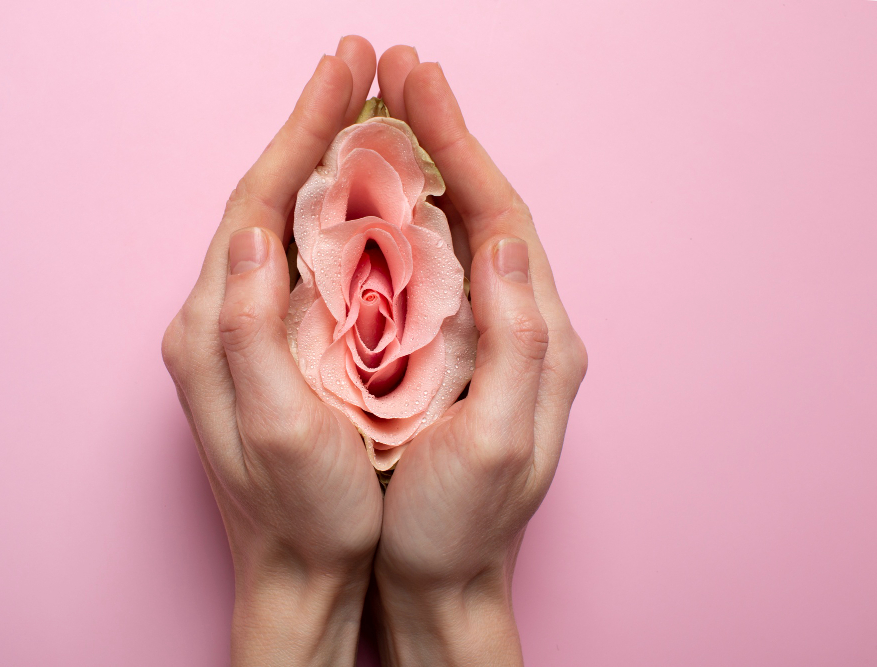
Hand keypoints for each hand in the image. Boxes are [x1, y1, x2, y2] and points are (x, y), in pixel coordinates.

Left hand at [161, 37, 383, 666]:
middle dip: (311, 129)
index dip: (300, 135)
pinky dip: (332, 213)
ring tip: (365, 113)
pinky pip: (301, 260)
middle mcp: (218, 318)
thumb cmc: (302, 511)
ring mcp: (244, 331)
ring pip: (284, 224)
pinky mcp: (270, 348)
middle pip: (265, 199)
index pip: (257, 203)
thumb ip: (249, 326)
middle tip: (358, 69)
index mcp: (215, 326)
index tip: (344, 76)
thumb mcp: (274, 425)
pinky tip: (364, 195)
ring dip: (322, 162)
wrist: (298, 573)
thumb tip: (254, 230)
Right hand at [368, 47, 588, 665]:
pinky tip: (372, 196)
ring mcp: (485, 337)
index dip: (460, 148)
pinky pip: (431, 270)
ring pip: (455, 233)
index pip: (501, 217)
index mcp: (538, 338)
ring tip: (382, 114)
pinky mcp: (453, 354)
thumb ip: (514, 342)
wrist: (444, 581)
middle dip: (442, 137)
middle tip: (397, 74)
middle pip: (482, 209)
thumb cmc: (460, 524)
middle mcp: (521, 325)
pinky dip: (403, 221)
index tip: (417, 87)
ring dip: (422, 169)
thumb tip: (506, 243)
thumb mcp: (495, 443)